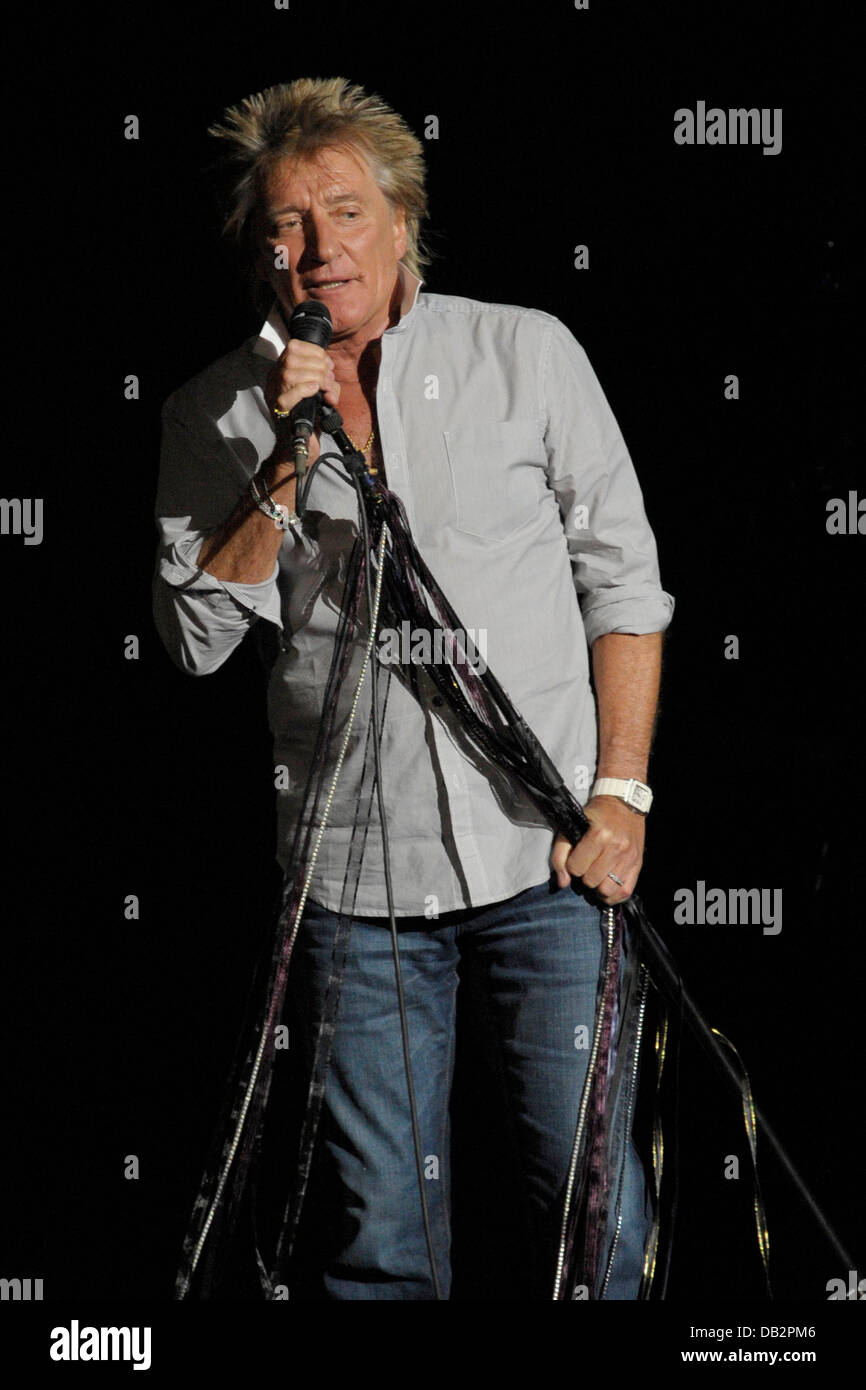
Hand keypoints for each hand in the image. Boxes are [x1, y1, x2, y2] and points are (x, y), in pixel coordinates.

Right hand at [264, 341, 340, 475]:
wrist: (299, 450)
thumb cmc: (310, 421)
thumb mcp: (321, 394)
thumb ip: (326, 380)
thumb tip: (330, 373)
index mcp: (283, 372)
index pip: (294, 347)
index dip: (315, 352)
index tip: (328, 365)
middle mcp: (275, 382)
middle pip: (292, 358)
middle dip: (318, 366)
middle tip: (329, 381)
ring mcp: (274, 397)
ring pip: (290, 374)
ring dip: (315, 378)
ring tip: (326, 390)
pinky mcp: (279, 414)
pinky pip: (286, 397)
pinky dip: (303, 390)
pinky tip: (315, 392)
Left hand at [549, 795, 645, 904]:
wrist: (624, 804)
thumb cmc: (596, 815)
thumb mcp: (574, 826)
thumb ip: (561, 853)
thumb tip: (562, 883)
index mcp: (599, 835)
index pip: (576, 868)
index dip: (572, 866)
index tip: (575, 859)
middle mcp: (616, 848)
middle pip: (591, 880)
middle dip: (584, 876)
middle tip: (586, 866)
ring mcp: (629, 858)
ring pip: (607, 889)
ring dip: (598, 886)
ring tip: (597, 876)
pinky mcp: (638, 864)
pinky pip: (625, 891)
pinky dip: (614, 896)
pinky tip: (606, 888)